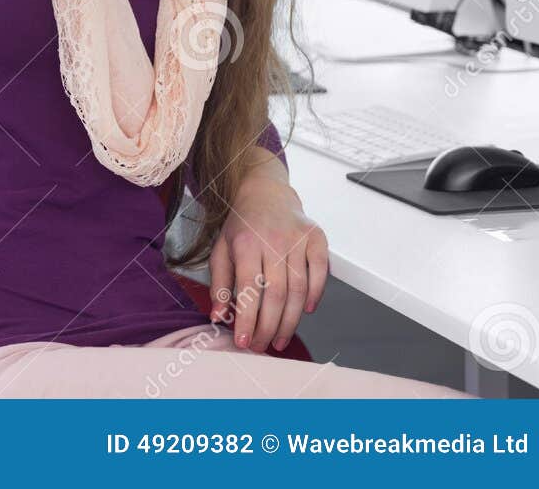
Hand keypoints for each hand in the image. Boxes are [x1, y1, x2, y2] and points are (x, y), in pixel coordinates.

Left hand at [209, 168, 329, 352]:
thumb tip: (217, 316)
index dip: (247, 319)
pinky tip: (305, 313)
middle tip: (262, 346)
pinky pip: (320, 274)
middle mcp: (273, 240)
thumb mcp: (221, 248)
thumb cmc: (242, 225)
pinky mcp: (317, 238)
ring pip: (299, 289)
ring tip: (280, 339)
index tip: (243, 341)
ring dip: (291, 321)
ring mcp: (298, 239)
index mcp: (245, 242)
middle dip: (269, 327)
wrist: (265, 192)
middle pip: (276, 294)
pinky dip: (315, 296)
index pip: (248, 289)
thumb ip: (219, 283)